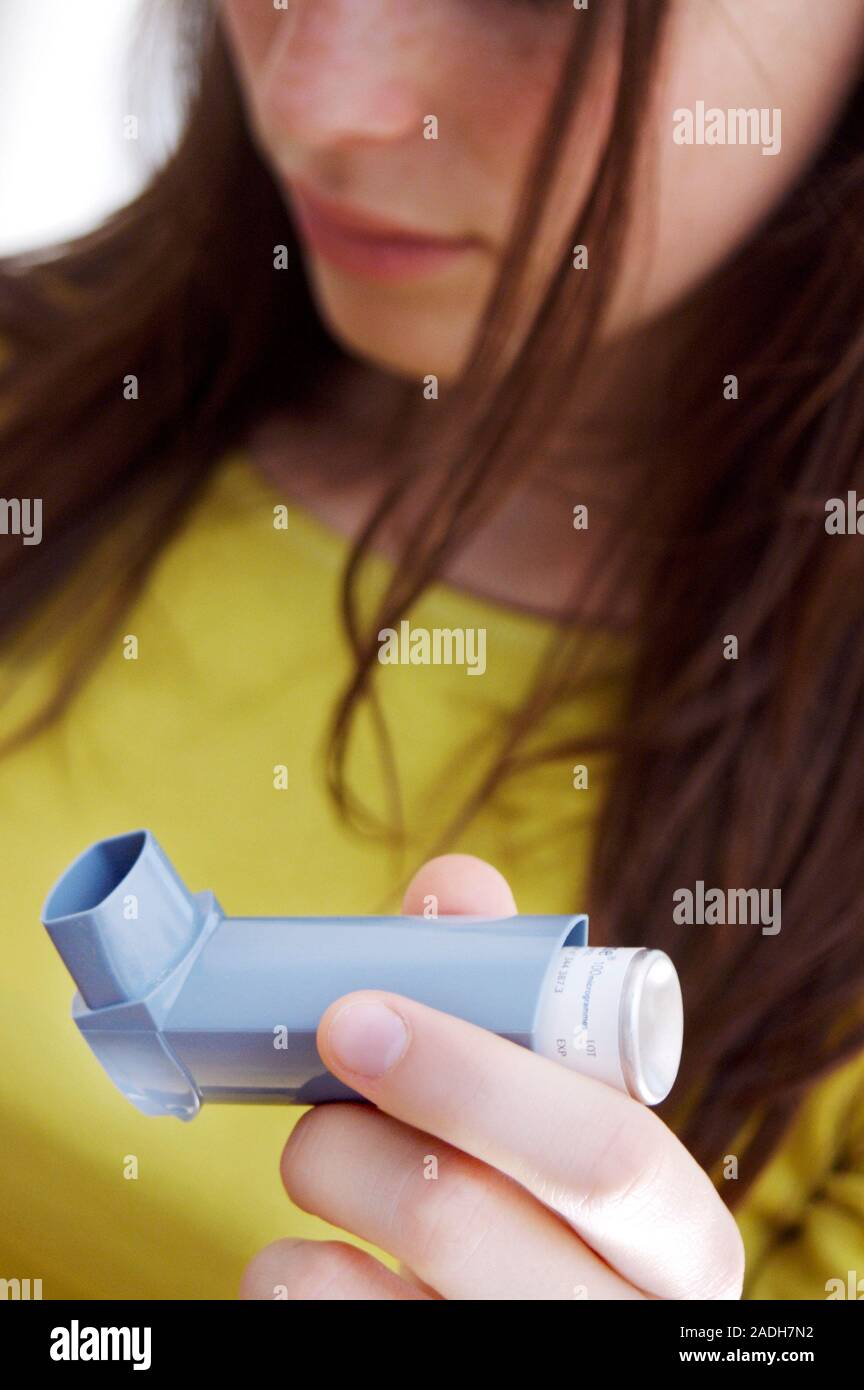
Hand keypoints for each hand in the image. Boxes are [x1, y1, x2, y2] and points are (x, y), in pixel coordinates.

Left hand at [240, 855, 743, 1300]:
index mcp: (680, 1234)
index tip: (358, 1014)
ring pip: (388, 1290)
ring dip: (325, 1188)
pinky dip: (293, 1269)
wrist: (525, 1320)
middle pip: (467, 1222)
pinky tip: (322, 1245)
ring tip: (328, 1152)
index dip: (475, 1078)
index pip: (606, 1155)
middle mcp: (619, 1321)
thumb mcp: (556, 1095)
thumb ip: (513, 983)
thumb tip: (458, 887)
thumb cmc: (542, 1187)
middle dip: (361, 1132)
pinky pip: (327, 1335)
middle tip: (317, 1080)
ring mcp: (519, 1370)